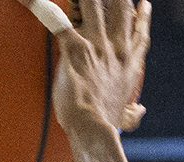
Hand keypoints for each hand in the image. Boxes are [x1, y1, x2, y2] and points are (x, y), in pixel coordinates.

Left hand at [47, 0, 150, 144]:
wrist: (93, 128)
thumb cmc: (105, 124)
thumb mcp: (125, 117)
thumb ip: (132, 112)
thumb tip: (138, 111)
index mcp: (130, 64)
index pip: (141, 33)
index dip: (142, 16)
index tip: (143, 4)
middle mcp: (116, 48)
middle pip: (120, 8)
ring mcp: (97, 45)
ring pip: (93, 4)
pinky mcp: (75, 48)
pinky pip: (57, 20)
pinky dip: (39, 7)